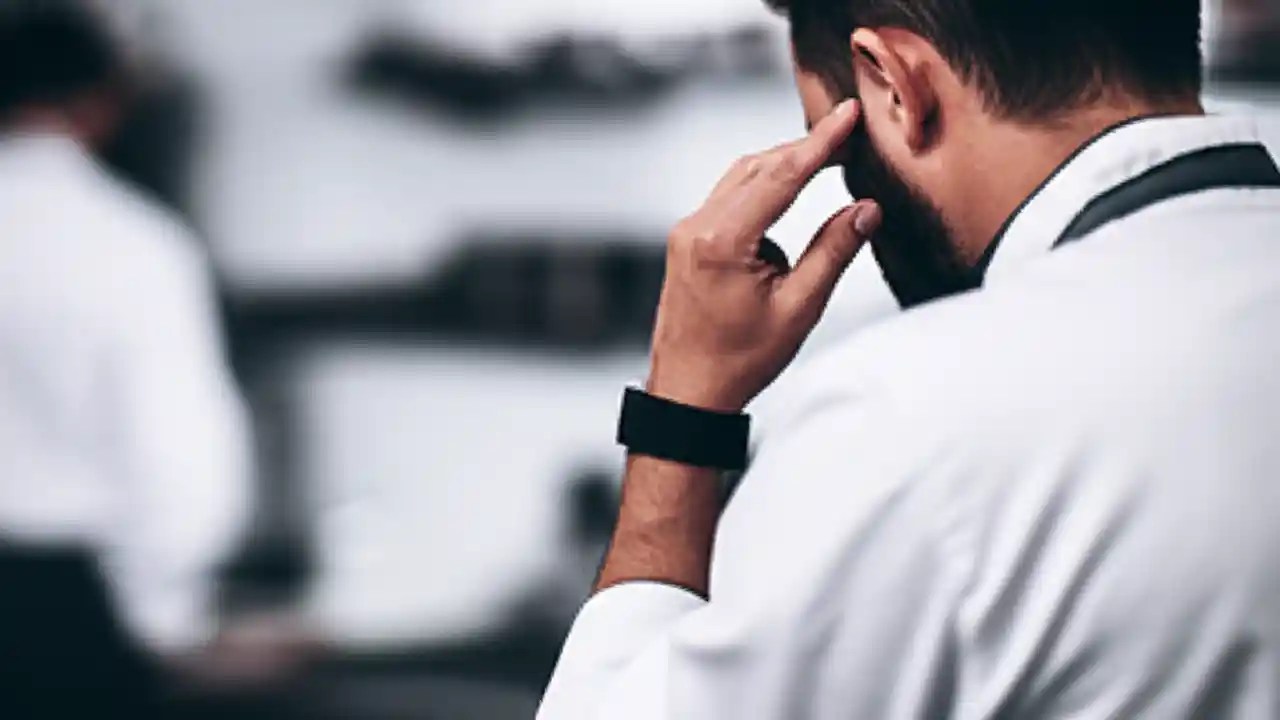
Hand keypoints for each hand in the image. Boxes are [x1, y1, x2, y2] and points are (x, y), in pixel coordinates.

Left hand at [647, 100, 881, 412]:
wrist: (689, 391)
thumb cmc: (740, 360)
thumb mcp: (799, 308)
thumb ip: (833, 251)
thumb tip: (865, 208)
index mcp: (723, 242)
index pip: (781, 176)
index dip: (820, 143)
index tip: (847, 115)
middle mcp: (696, 228)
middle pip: (758, 167)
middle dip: (803, 149)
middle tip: (846, 134)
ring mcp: (686, 233)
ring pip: (741, 179)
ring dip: (782, 170)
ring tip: (824, 166)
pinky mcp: (687, 241)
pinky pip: (728, 200)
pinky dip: (761, 194)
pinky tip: (786, 213)